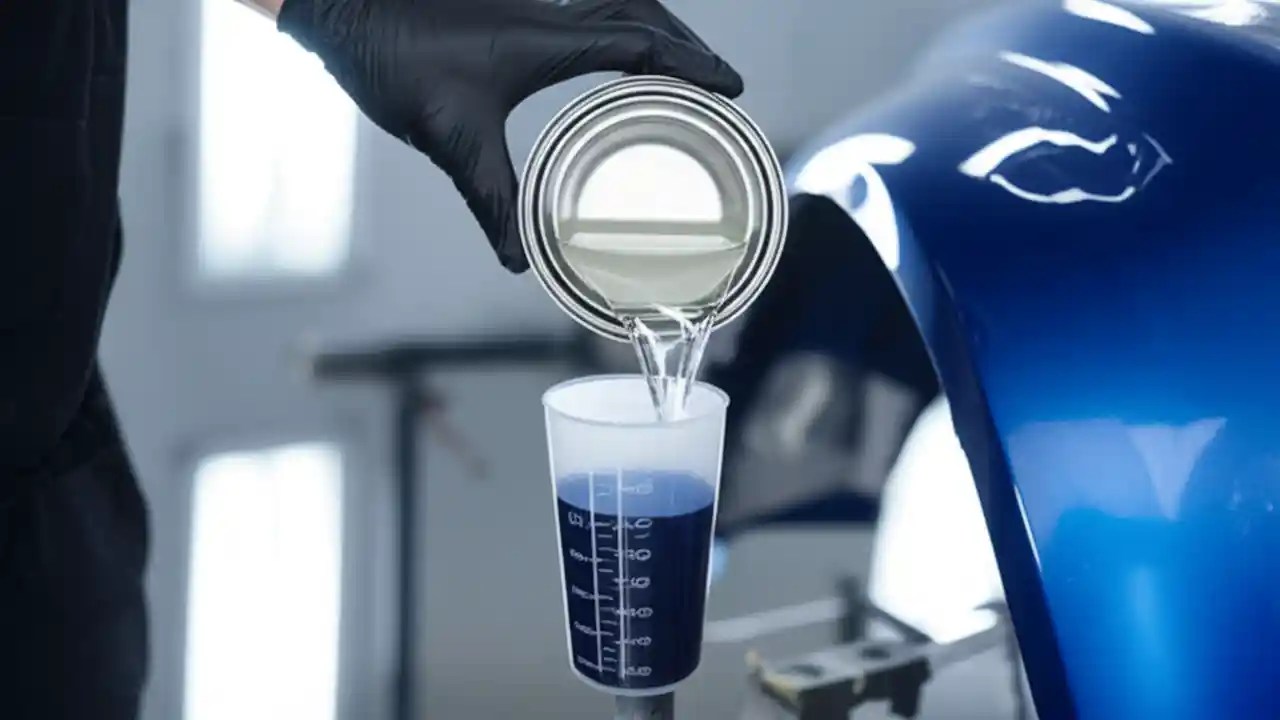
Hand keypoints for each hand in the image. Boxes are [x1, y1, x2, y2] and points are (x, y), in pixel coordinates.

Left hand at [278, 0, 743, 272]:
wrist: (341, 9)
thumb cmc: (392, 59)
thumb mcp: (451, 138)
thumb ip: (491, 199)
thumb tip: (521, 259)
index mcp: (548, 39)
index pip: (642, 43)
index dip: (692, 66)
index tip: (730, 89)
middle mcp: (548, 13)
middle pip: (641, 11)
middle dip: (687, 44)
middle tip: (715, 79)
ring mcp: (528, 6)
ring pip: (615, 2)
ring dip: (654, 29)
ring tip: (675, 66)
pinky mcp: (509, 10)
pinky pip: (583, 11)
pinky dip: (614, 28)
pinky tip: (605, 59)